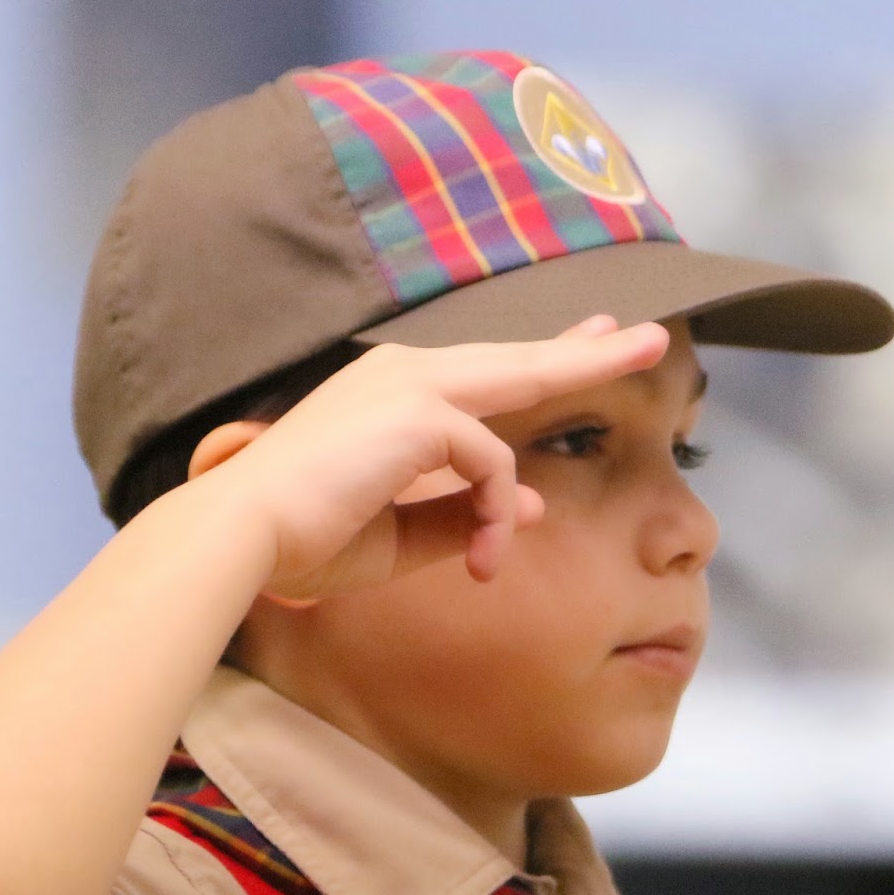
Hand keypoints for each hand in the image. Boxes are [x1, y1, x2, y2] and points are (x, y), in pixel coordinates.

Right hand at [193, 316, 669, 601]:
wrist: (243, 535)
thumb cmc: (304, 539)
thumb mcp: (400, 534)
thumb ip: (465, 514)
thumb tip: (532, 503)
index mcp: (388, 398)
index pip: (480, 372)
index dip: (536, 361)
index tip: (582, 347)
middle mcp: (402, 375)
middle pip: (513, 358)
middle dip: (584, 345)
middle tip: (650, 332)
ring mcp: (410, 386)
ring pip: (520, 378)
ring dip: (585, 370)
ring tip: (650, 350)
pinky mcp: (417, 413)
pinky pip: (490, 465)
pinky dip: (495, 516)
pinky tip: (483, 562)